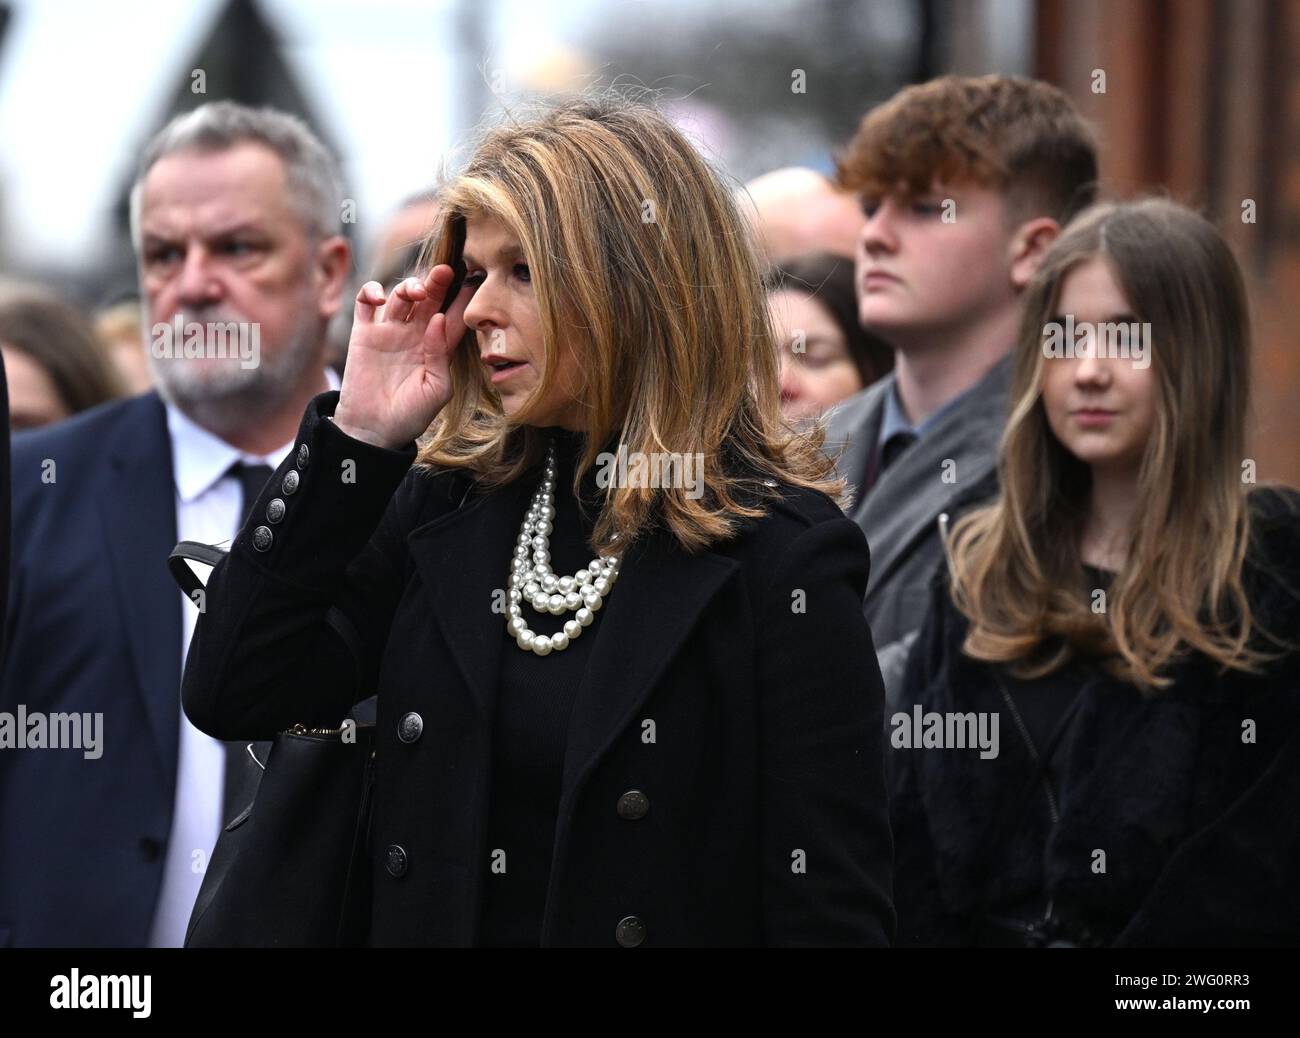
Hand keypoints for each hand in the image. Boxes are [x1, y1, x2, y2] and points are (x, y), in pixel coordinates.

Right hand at [333, 265, 469, 448]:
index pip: (454, 316)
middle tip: (445, 271)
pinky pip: (366, 302)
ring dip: (410, 285)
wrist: (374, 430)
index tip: (474, 281)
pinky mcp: (364, 333)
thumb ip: (441, 354)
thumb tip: (440, 319)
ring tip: (416, 293)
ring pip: (402, 295)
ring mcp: (390, 331)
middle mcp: (416, 335)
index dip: (463, 298)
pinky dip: (372, 291)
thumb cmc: (411, 415)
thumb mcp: (436, 389)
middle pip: (430, 299)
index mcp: (439, 348)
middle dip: (438, 282)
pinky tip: (381, 297)